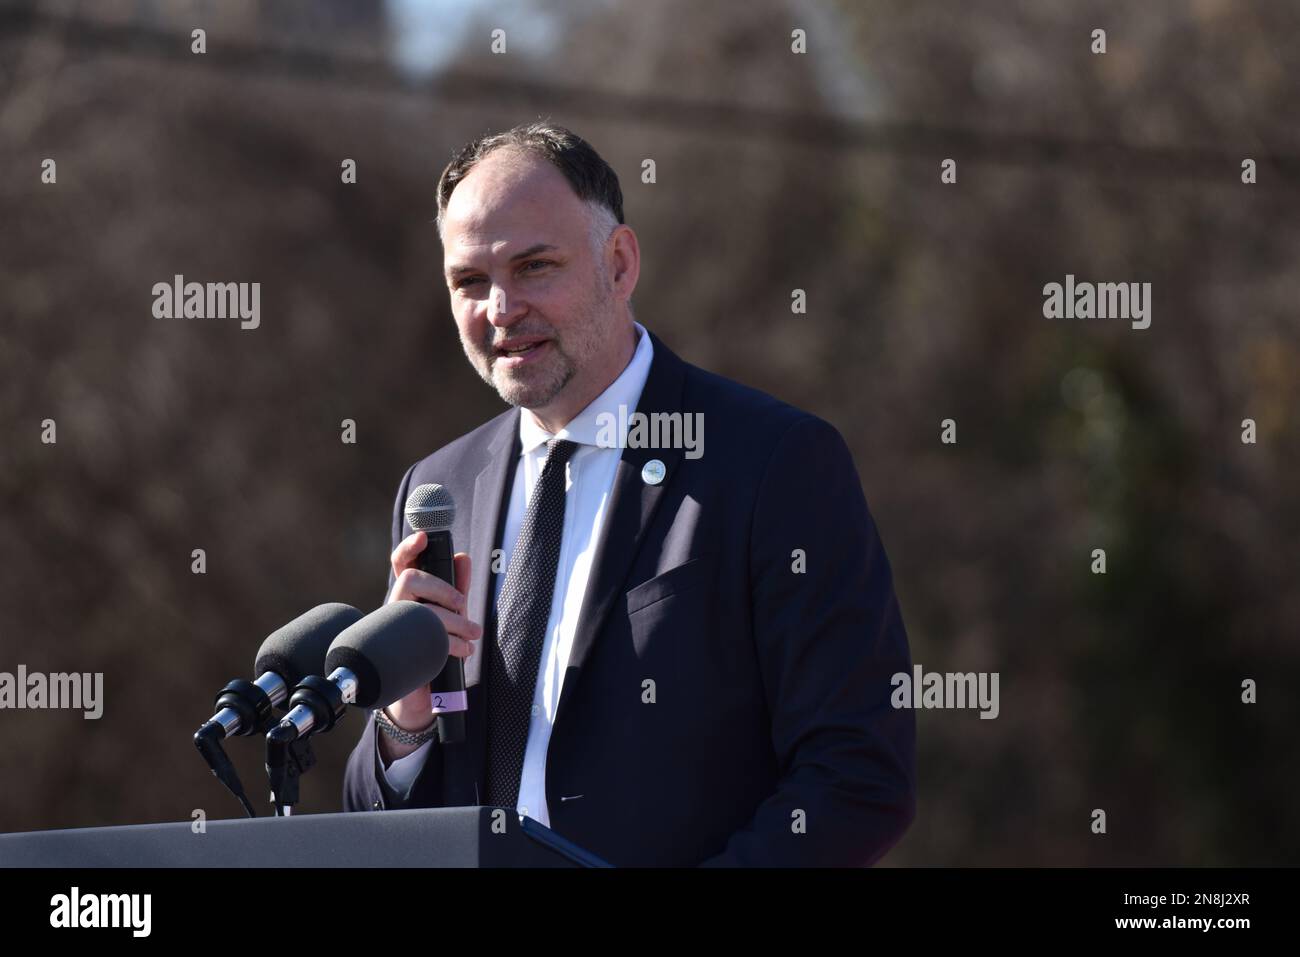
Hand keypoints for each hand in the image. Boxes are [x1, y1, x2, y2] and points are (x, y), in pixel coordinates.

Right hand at [379, 533, 477, 759]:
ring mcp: (392, 630)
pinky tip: (462, 651)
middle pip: (408, 579)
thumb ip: (456, 588)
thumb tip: (463, 558)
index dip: (409, 548)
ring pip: (419, 609)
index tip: (424, 537)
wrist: (421, 695)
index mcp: (408, 595)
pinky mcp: (398, 652)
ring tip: (471, 634)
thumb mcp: (450, 614)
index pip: (401, 564)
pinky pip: (424, 638)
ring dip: (453, 621)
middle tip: (461, 603)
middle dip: (442, 588)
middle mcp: (395, 608)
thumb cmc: (432, 647)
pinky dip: (451, 644)